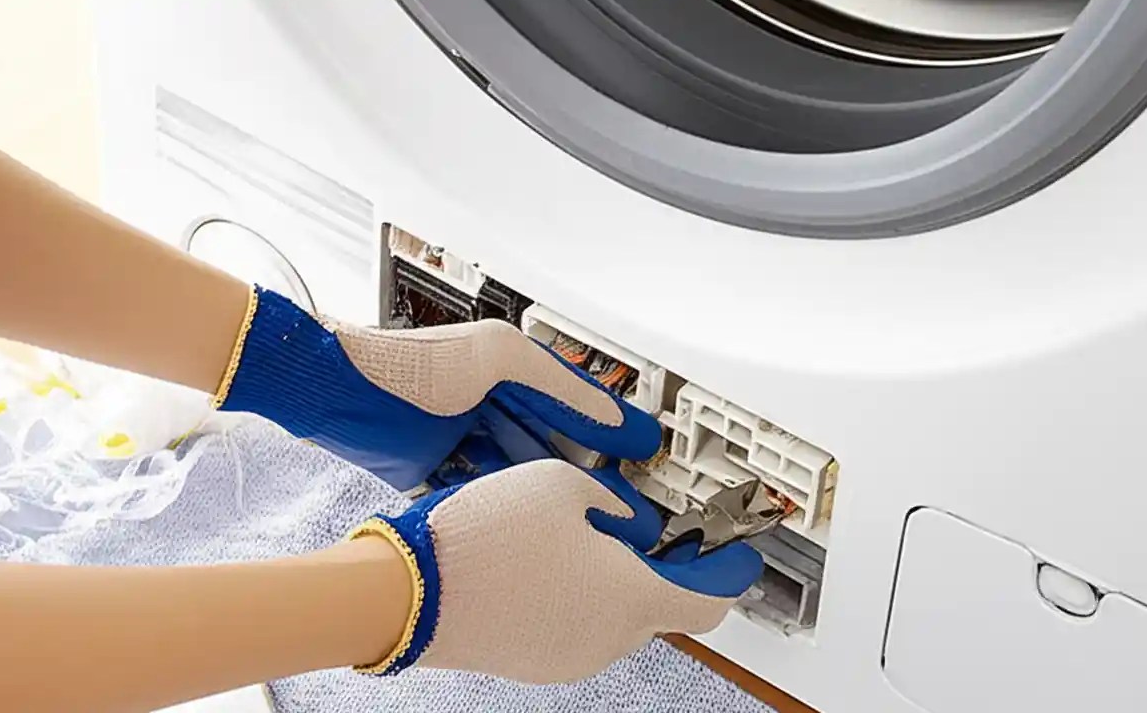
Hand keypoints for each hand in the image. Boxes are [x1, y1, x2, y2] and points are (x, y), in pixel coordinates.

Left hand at [214, 286, 662, 489]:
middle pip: (552, 444)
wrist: (333, 393)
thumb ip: (557, 386)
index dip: (610, 429)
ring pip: (522, 473)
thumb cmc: (405, 364)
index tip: (647, 450)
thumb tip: (609, 411)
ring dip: (553, 495)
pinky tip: (537, 525)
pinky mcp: (435, 471)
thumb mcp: (497, 359)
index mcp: (508, 368)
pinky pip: (484, 492)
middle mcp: (488, 402)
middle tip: (631, 505)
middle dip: (590, 474)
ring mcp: (462, 438)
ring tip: (594, 524)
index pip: (574, 404)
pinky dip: (509, 507)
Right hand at [350, 459, 763, 682]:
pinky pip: (576, 625)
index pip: (712, 601)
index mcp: (632, 598)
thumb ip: (610, 501)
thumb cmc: (482, 540)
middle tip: (645, 526)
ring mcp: (570, 657)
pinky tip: (542, 559)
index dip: (731, 573)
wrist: (408, 591)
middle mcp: (609, 638)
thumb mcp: (562, 484)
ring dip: (612, 578)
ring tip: (575, 531)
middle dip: (661, 564)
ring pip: (615, 614)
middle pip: (661, 605)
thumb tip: (620, 518)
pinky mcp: (535, 662)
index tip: (738, 556)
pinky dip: (576, 595)